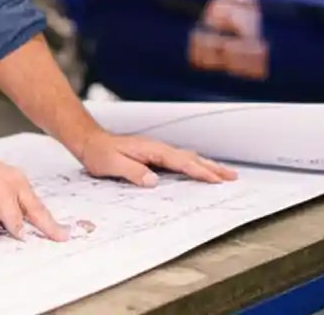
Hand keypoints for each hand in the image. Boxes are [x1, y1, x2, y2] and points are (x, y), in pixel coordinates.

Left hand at [76, 129, 237, 186]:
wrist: (91, 142)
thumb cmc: (100, 154)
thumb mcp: (112, 164)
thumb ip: (132, 172)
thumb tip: (154, 181)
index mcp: (152, 150)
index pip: (181, 162)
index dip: (199, 172)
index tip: (216, 180)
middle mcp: (158, 149)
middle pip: (191, 158)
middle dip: (213, 168)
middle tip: (232, 177)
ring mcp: (157, 152)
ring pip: (188, 158)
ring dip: (207, 166)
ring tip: (225, 174)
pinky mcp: (154, 157)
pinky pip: (180, 162)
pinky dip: (195, 166)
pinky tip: (200, 171)